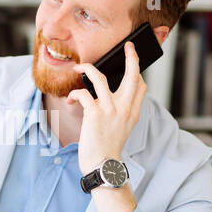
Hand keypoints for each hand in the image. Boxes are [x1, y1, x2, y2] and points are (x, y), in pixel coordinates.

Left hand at [66, 41, 147, 172]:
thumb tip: (111, 99)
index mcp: (132, 113)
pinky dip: (74, 94)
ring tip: (79, 67)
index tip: (133, 65)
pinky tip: (70, 100)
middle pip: (132, 76)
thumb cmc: (108, 148)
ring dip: (87, 68)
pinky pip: (83, 93)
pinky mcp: (94, 113)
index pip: (141, 87)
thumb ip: (121, 113)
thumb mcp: (122, 129)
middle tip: (128, 46)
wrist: (102, 165)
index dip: (137, 73)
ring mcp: (110, 109)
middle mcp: (124, 108)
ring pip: (100, 78)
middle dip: (131, 57)